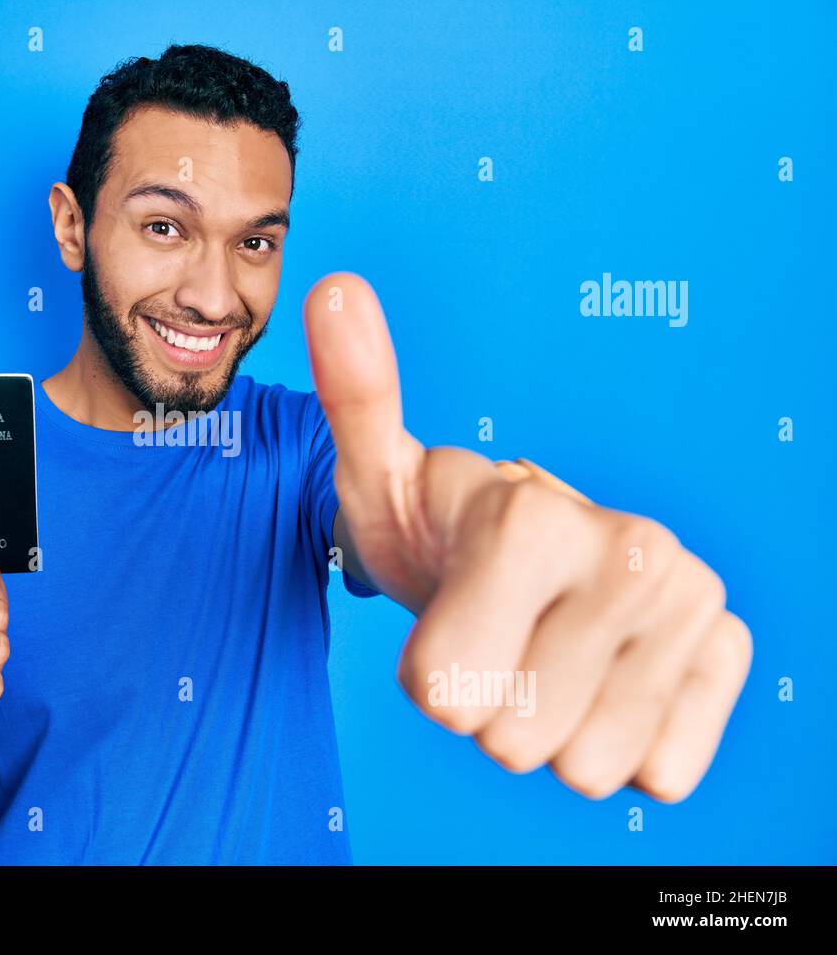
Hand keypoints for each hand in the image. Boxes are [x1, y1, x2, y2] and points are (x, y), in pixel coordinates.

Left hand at [303, 272, 751, 801]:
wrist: (523, 551)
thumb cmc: (438, 523)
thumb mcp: (377, 472)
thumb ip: (356, 394)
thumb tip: (331, 285)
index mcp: (530, 519)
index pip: (448, 694)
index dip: (431, 679)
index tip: (440, 622)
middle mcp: (629, 551)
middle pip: (513, 740)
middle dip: (489, 707)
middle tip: (495, 633)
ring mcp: (687, 600)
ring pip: (582, 766)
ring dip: (550, 728)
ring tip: (545, 646)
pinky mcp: (723, 647)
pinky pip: (660, 769)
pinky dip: (619, 745)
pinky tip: (602, 676)